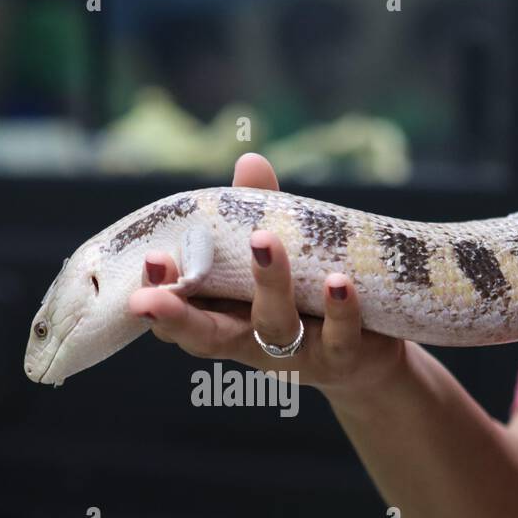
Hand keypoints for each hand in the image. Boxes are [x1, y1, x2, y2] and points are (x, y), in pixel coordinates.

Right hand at [127, 153, 405, 400]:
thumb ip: (259, 215)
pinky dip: (340, 310)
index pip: (180, 314)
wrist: (369, 353)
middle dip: (177, 316)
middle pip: (208, 335)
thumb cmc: (307, 300)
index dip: (158, 297)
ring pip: (276, 324)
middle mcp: (253, 343)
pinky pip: (341, 335)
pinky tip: (338, 282)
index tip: (147, 263)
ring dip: (269, 283)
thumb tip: (250, 160)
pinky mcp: (343, 357)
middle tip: (148, 297)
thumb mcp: (278, 258)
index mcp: (226, 319)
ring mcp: (297, 355)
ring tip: (264, 242)